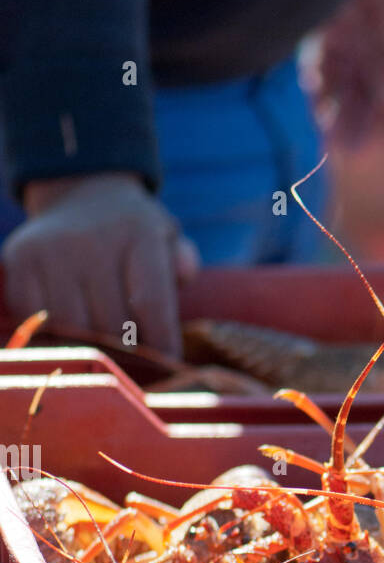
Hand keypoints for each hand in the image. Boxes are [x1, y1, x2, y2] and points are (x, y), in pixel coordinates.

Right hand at [1, 172, 198, 356]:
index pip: (152, 303)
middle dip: (130, 352)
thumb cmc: (132, 235)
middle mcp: (91, 239)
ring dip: (93, 351)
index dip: (161, 346)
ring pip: (76, 333)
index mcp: (137, 233)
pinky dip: (57, 339)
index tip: (167, 368)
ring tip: (105, 351)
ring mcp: (51, 251)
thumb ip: (183, 262)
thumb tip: (184, 274)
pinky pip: (40, 324)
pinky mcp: (20, 262)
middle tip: (137, 361)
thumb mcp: (166, 238)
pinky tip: (71, 335)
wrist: (79, 195)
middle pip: (113, 327)